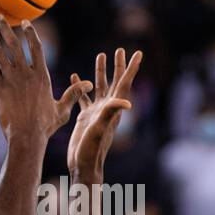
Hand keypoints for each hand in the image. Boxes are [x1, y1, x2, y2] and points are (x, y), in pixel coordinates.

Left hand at [0, 15, 91, 143]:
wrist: (28, 136)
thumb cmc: (46, 125)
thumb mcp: (62, 109)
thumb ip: (73, 94)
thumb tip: (88, 84)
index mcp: (41, 75)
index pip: (36, 48)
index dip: (30, 33)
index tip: (25, 22)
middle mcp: (25, 74)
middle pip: (15, 46)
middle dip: (6, 29)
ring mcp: (11, 81)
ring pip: (0, 56)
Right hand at [67, 48, 142, 176]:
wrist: (83, 164)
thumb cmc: (92, 150)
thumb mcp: (101, 129)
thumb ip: (111, 114)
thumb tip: (127, 102)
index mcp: (113, 108)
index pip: (125, 83)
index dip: (131, 67)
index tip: (138, 52)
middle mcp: (107, 108)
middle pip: (115, 81)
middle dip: (118, 65)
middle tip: (120, 49)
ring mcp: (96, 112)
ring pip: (100, 86)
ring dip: (101, 71)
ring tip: (100, 56)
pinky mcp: (85, 116)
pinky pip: (84, 96)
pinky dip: (81, 85)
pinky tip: (75, 76)